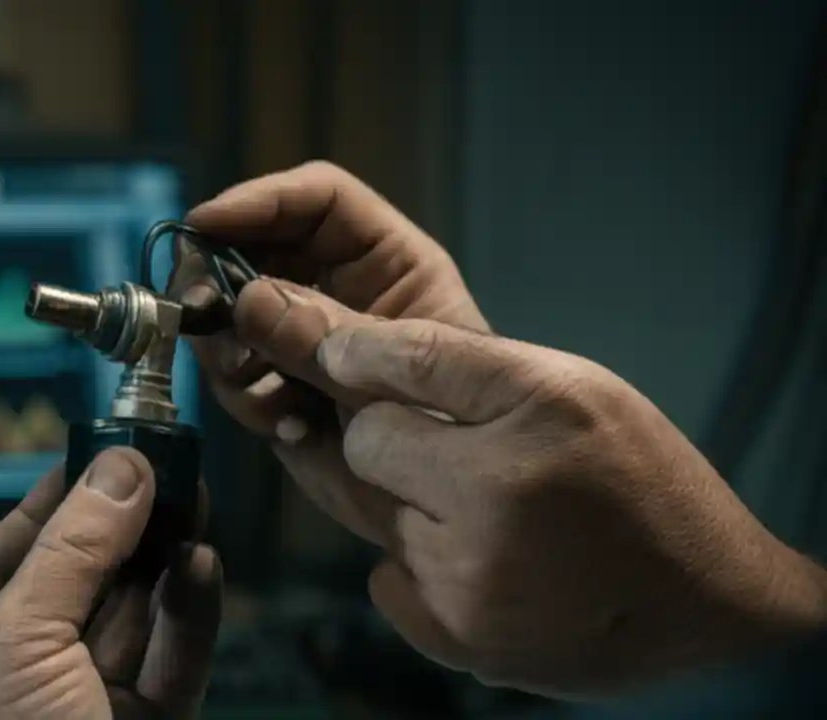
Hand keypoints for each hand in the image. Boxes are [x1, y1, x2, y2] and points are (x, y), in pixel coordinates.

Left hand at [0, 448, 222, 718]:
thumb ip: (74, 548)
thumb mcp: (16, 638)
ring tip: (194, 500)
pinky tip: (202, 568)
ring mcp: (81, 707)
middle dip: (123, 525)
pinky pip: (172, 663)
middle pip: (79, 578)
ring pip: (133, 616)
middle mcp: (15, 676)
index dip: (52, 502)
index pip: (3, 554)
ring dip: (164, 560)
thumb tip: (120, 469)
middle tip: (166, 468)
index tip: (98, 456)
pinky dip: (190, 616)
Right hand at [171, 161, 485, 546]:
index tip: (203, 225)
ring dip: (231, 350)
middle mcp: (336, 292)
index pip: (318, 201)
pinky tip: (288, 428)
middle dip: (221, 280)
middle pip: (256, 248)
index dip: (261, 201)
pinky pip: (234, 376)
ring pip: (232, 314)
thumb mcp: (401, 370)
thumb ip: (326, 332)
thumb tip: (247, 299)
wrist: (452, 518)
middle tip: (197, 314)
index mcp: (385, 262)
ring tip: (262, 390)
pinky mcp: (277, 391)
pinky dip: (247, 400)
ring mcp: (300, 343)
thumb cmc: (460, 430)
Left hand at [221, 284, 826, 695]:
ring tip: (487, 504)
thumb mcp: (564, 385)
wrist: (704, 601)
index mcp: (523, 440)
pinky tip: (483, 555)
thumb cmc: (639, 478)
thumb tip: (329, 348)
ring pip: (371, 513)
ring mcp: (464, 596)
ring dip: (408, 498)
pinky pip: (387, 576)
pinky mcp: (455, 643)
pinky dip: (417, 560)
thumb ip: (444, 359)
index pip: (383, 385)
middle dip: (393, 435)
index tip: (328, 342)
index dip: (359, 359)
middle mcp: (485, 524)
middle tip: (451, 443)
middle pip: (365, 448)